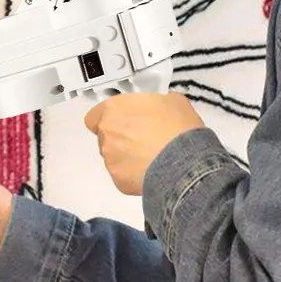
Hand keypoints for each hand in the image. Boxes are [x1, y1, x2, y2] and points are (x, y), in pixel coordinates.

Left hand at [84, 92, 204, 194]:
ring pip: (113, 156)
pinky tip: (153, 168)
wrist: (185, 163)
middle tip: (142, 137)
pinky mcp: (119, 180)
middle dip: (121, 137)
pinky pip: (123, 175)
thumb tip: (162, 106)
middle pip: (106, 136)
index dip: (109, 118)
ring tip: (152, 155)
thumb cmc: (177, 131)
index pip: (95, 114)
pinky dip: (134, 174)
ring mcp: (111, 158)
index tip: (121, 119)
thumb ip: (157, 102)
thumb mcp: (173, 101)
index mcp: (115, 109)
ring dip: (128, 155)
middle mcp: (108, 133)